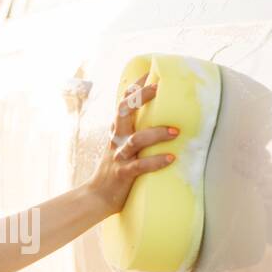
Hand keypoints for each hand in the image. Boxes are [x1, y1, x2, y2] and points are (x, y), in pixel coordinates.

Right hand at [84, 74, 176, 215]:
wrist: (96, 197)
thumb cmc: (115, 171)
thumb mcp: (122, 147)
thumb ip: (136, 133)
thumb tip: (162, 120)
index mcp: (117, 131)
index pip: (123, 102)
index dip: (135, 87)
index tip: (150, 73)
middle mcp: (116, 139)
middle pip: (124, 111)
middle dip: (141, 98)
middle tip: (160, 88)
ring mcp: (119, 156)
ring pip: (136, 139)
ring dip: (156, 133)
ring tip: (175, 131)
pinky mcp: (123, 174)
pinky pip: (139, 166)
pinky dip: (156, 161)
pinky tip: (171, 159)